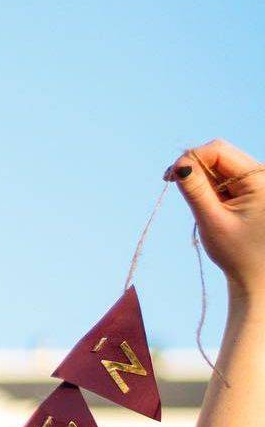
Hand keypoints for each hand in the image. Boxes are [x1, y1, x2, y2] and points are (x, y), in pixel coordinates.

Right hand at [167, 139, 264, 300]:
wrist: (256, 275)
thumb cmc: (237, 253)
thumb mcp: (212, 221)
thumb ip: (195, 190)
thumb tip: (180, 164)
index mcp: (260, 180)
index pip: (219, 151)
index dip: (191, 158)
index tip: (169, 176)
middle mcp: (262, 175)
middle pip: (220, 154)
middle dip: (194, 166)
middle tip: (172, 183)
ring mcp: (258, 181)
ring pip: (220, 164)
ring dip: (200, 177)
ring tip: (196, 203)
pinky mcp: (252, 188)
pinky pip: (225, 176)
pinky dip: (208, 185)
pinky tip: (205, 203)